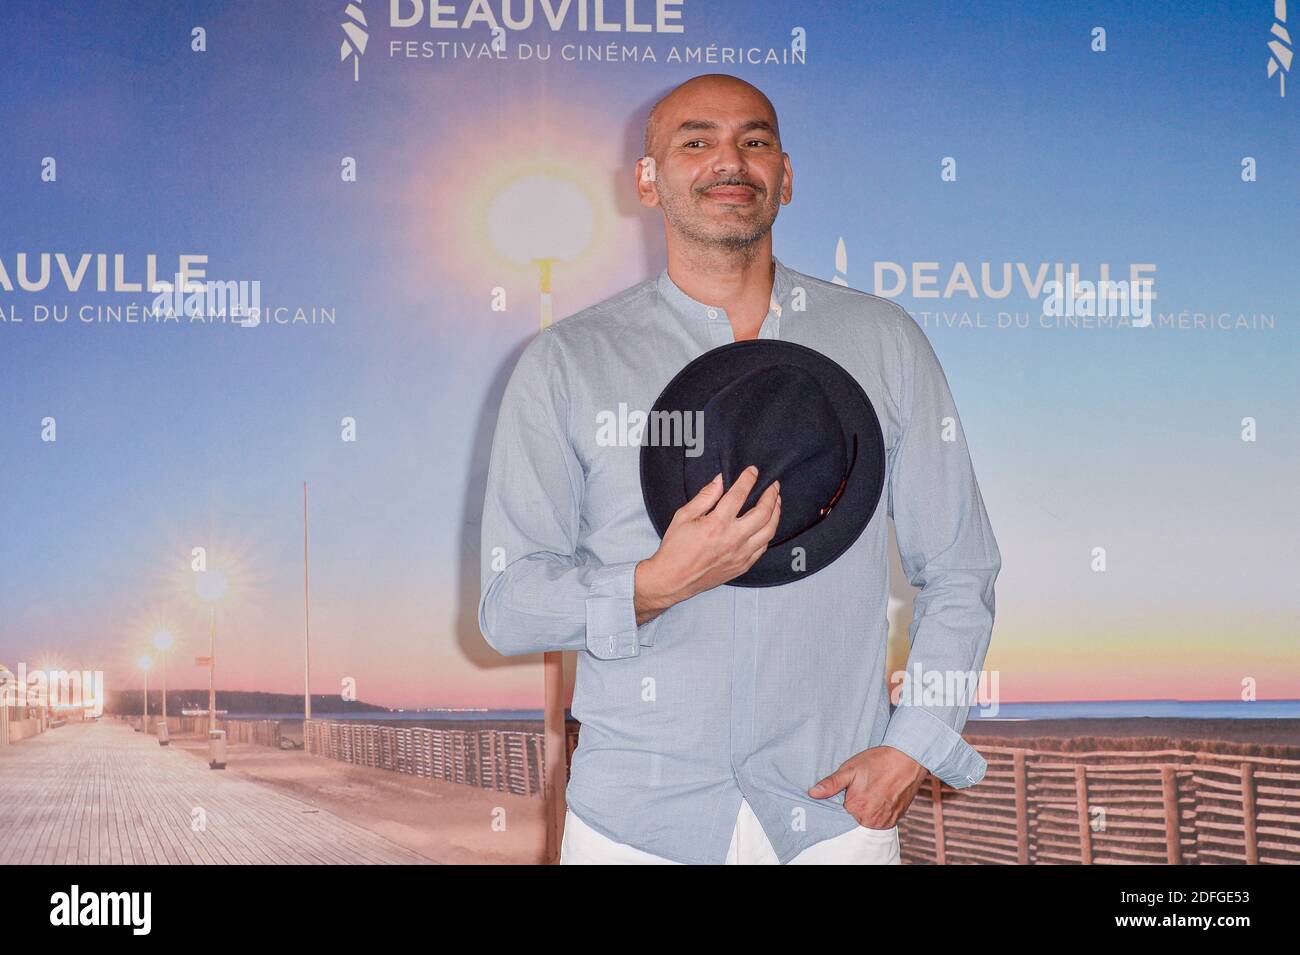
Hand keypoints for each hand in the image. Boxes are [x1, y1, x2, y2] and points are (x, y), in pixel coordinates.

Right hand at [635, 465, 780, 624]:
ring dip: (776, 513)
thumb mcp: (683, 516)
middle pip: (763, 512)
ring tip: (776, 502)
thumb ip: (705, 496)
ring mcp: (740, 554)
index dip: (748, 479)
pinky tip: (767, 524)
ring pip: (769, 531)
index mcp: (717, 524)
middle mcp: (733, 539)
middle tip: (773, 485)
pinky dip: (768, 533)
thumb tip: (720, 481)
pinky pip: (763, 547)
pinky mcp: (743, 566)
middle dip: (771, 495)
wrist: (673, 579)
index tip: (752, 471)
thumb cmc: (675, 549)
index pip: (739, 495)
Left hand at [807, 746, 929, 828]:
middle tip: (860, 790)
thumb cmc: (878, 762)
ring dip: (865, 811)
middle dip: (853, 808)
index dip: (840, 803)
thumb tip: (813, 794)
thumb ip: (831, 784)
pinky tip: (878, 797)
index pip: (838, 815)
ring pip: (866, 822)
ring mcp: (885, 821)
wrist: (908, 759)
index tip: (844, 794)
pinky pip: (880, 822)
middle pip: (853, 820)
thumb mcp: (850, 769)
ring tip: (870, 792)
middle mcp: (871, 820)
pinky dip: (877, 813)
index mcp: (856, 808)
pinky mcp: (895, 819)